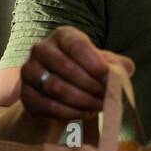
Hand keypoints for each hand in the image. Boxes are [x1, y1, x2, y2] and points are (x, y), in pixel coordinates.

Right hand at [20, 27, 134, 121]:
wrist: (62, 88)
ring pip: (54, 87)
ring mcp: (29, 71)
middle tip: (106, 96)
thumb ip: (117, 65)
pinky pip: (46, 105)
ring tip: (98, 106)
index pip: (76, 44)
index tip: (106, 76)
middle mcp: (41, 49)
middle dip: (89, 85)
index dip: (93, 61)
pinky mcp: (26, 94)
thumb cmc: (86, 71)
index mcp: (62, 36)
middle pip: (65, 67)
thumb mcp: (104, 63)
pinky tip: (85, 114)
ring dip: (81, 100)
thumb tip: (124, 71)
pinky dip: (69, 112)